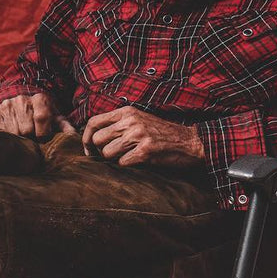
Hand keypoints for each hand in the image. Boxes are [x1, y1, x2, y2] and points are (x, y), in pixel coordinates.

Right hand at [0, 92, 75, 140]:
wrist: (19, 101)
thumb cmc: (41, 113)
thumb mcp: (54, 117)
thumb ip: (64, 126)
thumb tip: (72, 136)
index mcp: (39, 99)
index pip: (42, 117)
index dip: (43, 133)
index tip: (43, 138)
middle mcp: (21, 100)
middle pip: (26, 129)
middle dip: (30, 138)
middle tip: (31, 139)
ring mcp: (7, 105)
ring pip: (13, 132)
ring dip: (18, 139)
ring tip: (22, 137)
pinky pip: (1, 131)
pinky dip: (7, 136)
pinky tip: (11, 135)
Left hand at [82, 106, 204, 167]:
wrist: (190, 142)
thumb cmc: (161, 133)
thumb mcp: (138, 120)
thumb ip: (117, 125)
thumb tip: (91, 139)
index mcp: (126, 112)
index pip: (93, 122)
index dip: (85, 137)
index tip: (88, 149)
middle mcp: (130, 121)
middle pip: (97, 140)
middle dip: (100, 151)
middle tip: (111, 156)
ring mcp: (138, 135)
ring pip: (107, 152)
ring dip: (115, 159)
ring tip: (129, 156)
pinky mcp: (146, 150)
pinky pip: (122, 163)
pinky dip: (128, 165)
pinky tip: (139, 160)